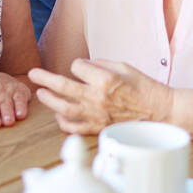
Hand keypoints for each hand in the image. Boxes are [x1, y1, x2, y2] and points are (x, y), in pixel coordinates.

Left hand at [29, 60, 172, 134]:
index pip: (77, 66)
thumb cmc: (144, 87)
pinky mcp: (98, 128)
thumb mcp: (124, 66)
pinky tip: (58, 114)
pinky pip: (73, 127)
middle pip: (62, 86)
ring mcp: (96, 115)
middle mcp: (97, 97)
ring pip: (63, 108)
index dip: (77, 65)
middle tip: (33, 74)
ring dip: (48, 100)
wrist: (160, 112)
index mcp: (104, 79)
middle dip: (44, 78)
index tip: (82, 67)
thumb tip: (82, 65)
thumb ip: (100, 63)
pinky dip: (62, 121)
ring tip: (40, 93)